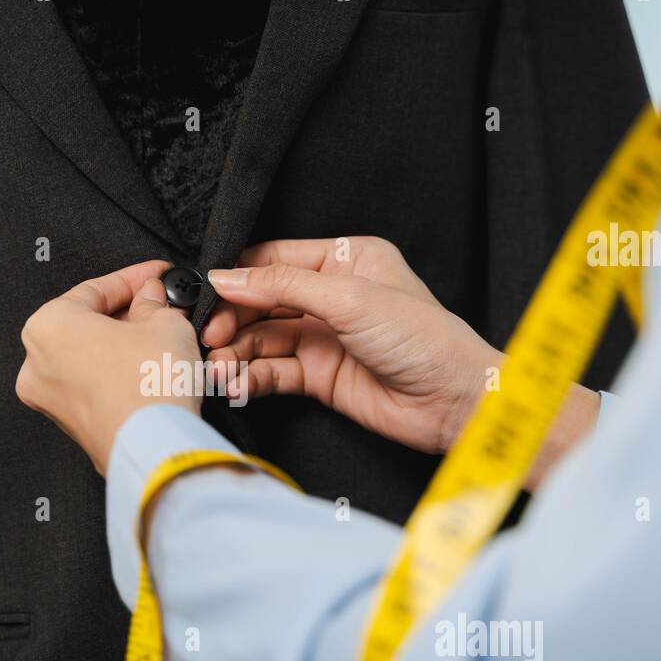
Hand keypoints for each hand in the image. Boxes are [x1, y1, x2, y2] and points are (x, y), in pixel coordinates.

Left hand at [16, 259, 201, 473]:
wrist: (155, 446)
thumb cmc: (149, 385)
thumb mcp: (164, 322)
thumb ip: (153, 302)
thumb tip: (150, 297)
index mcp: (47, 325)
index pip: (95, 289)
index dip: (135, 279)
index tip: (157, 276)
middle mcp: (38, 363)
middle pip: (89, 324)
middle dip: (129, 313)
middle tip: (162, 306)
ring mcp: (51, 399)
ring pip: (92, 357)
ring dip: (126, 343)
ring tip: (162, 337)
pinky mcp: (73, 425)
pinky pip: (96, 386)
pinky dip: (120, 373)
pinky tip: (151, 369)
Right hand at [205, 237, 599, 486]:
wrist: (454, 401)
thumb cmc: (424, 339)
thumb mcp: (349, 298)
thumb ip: (282, 287)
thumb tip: (227, 277)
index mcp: (346, 259)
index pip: (276, 260)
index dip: (238, 276)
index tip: (205, 291)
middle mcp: (332, 295)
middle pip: (263, 300)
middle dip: (232, 318)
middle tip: (207, 336)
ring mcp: (325, 336)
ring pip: (263, 338)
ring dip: (236, 352)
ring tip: (216, 366)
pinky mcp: (321, 375)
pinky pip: (274, 371)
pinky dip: (251, 377)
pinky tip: (235, 382)